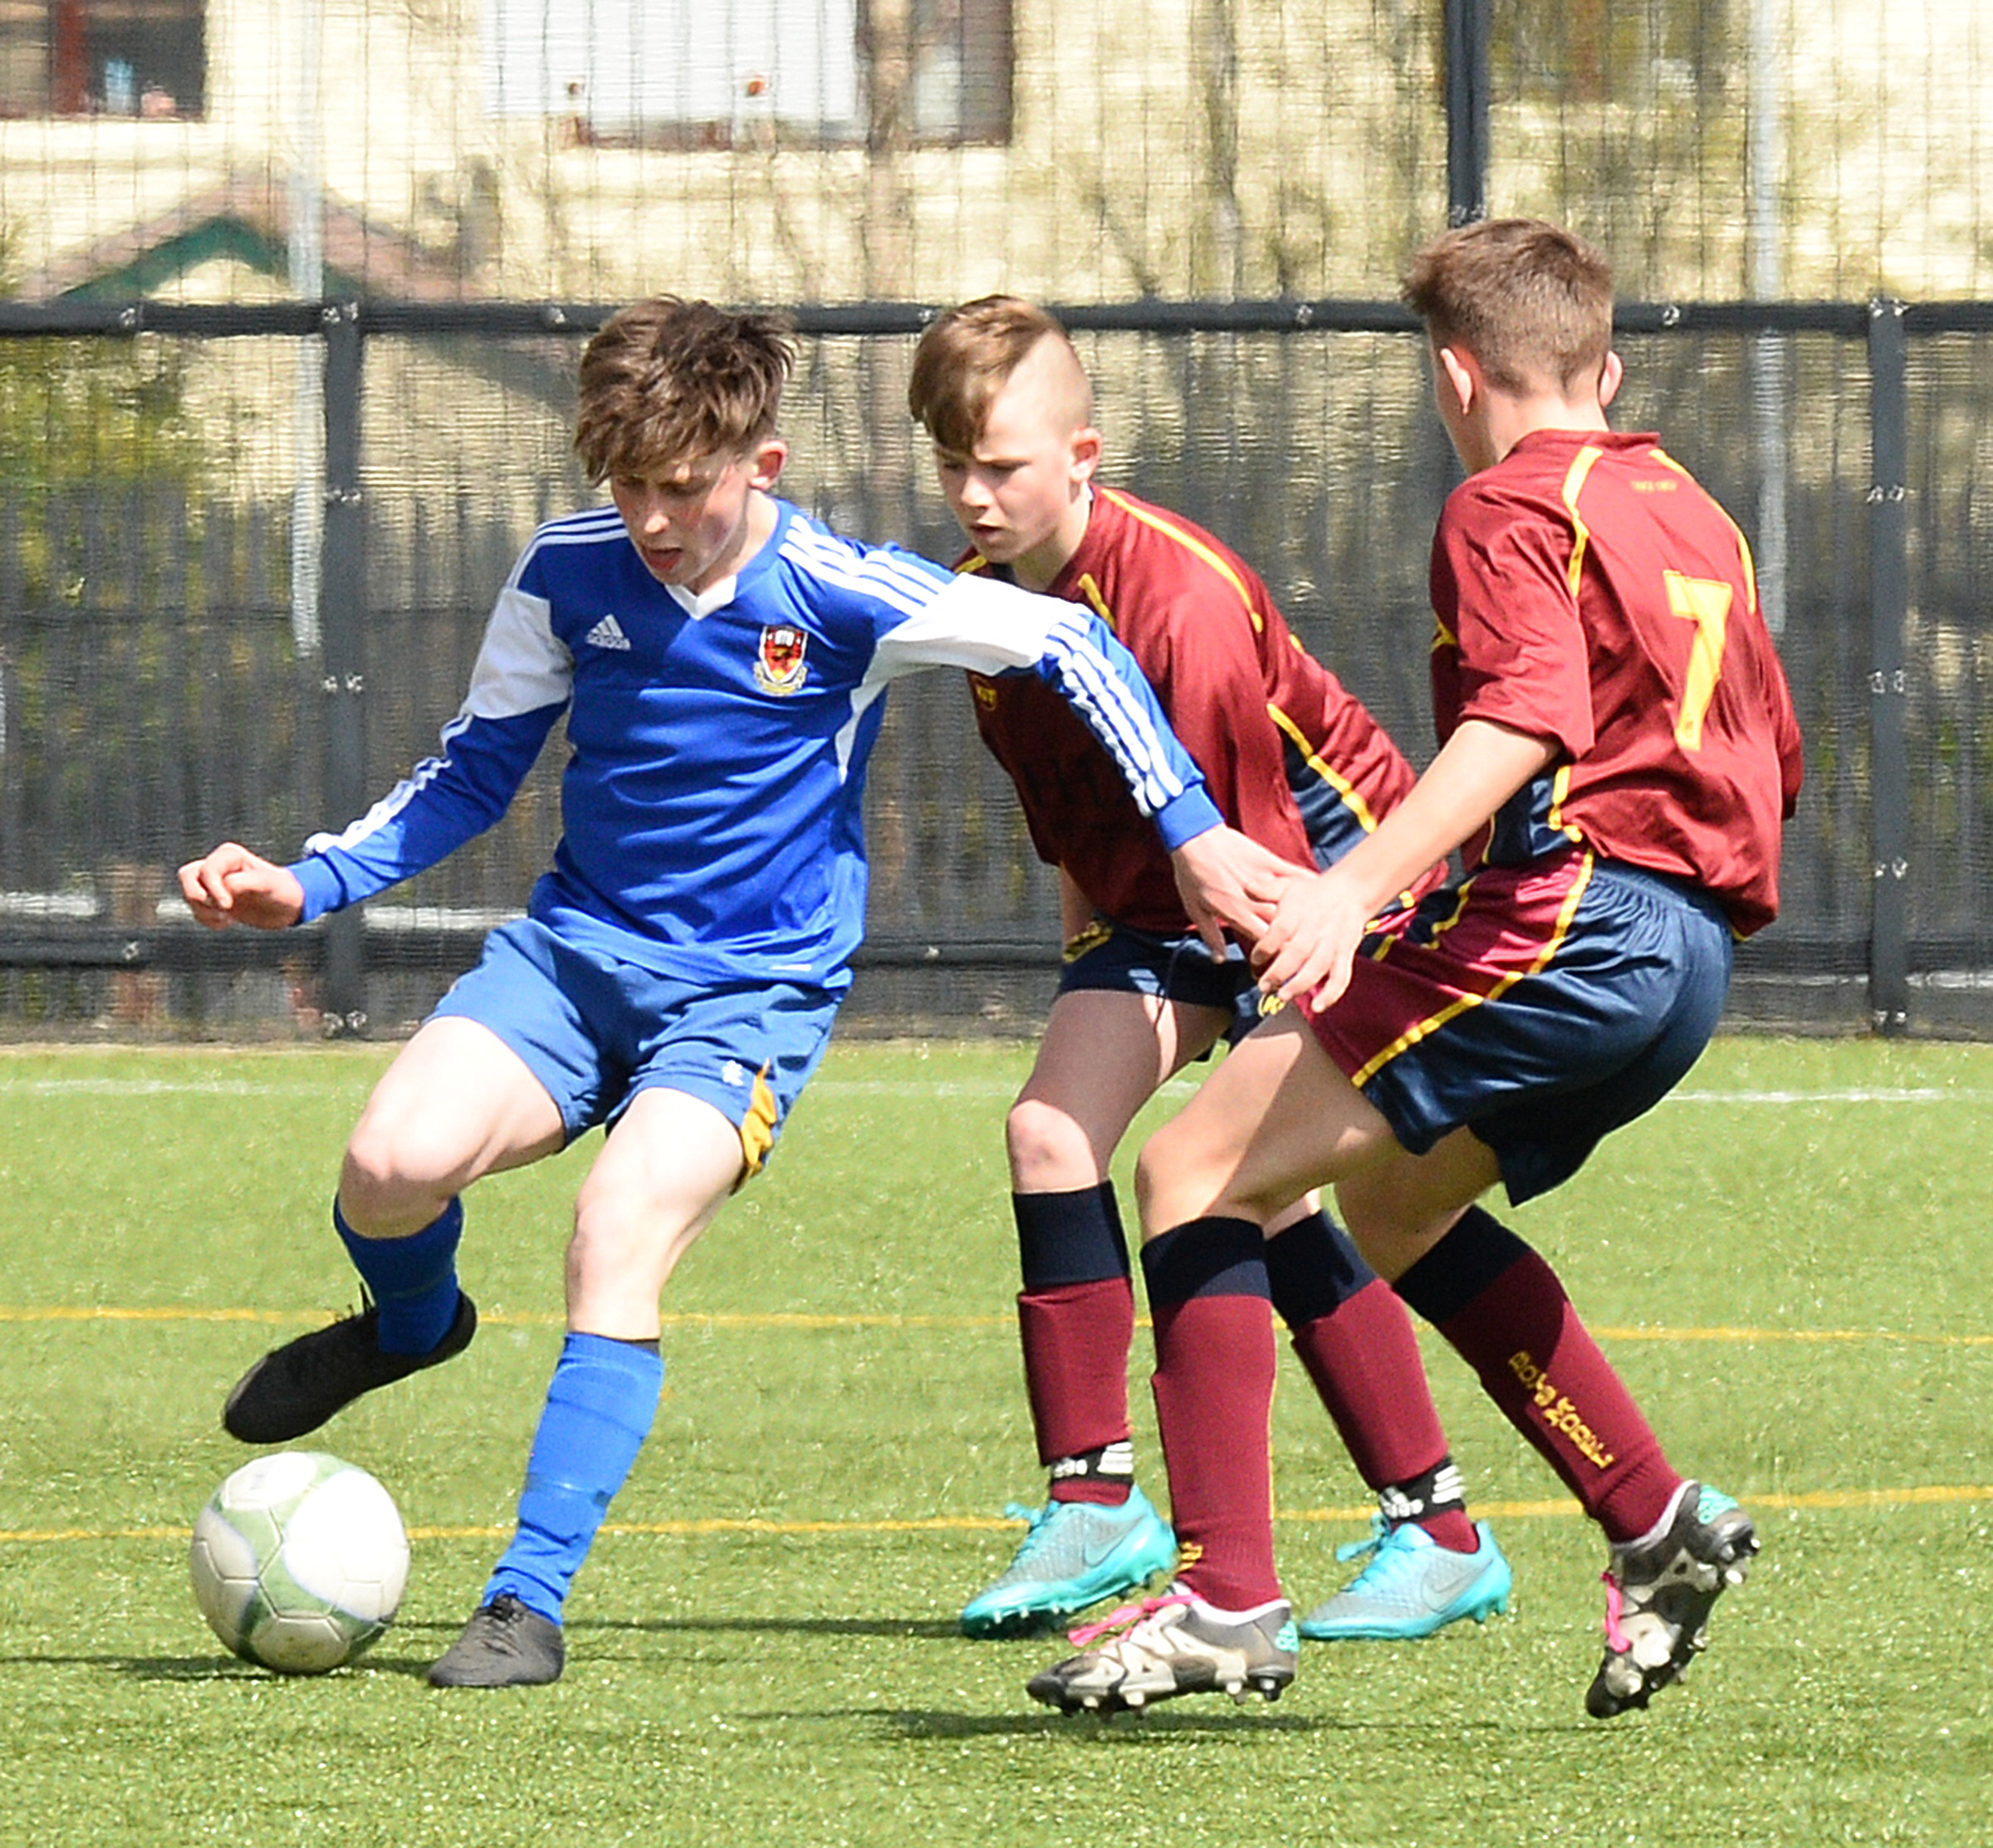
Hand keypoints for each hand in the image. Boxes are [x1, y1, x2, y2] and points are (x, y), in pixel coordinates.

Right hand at [177, 843, 305, 930]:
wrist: (288, 905)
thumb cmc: (282, 890)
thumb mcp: (267, 885)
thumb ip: (244, 883)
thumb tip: (223, 887)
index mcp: (230, 855)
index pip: (207, 870)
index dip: (214, 889)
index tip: (229, 906)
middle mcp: (217, 865)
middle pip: (186, 875)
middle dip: (198, 897)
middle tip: (222, 910)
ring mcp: (212, 882)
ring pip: (189, 894)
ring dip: (203, 911)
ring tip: (228, 919)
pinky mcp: (212, 899)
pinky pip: (196, 909)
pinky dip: (208, 920)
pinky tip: (228, 922)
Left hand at [1169, 826, 1307, 957]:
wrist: (1194, 838)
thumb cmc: (1191, 875)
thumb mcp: (1195, 910)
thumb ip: (1211, 936)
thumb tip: (1220, 960)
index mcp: (1236, 914)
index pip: (1265, 943)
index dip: (1276, 954)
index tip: (1284, 961)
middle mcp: (1253, 900)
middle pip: (1283, 927)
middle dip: (1294, 939)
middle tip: (1305, 947)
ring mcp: (1264, 880)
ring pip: (1292, 905)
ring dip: (1305, 915)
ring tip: (1318, 925)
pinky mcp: (1270, 861)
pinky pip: (1295, 874)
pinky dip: (1308, 883)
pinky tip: (1320, 892)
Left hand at [1249, 866, 1375, 1009]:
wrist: (1350, 891)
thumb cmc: (1311, 892)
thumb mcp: (1287, 885)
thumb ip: (1266, 890)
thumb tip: (1245, 887)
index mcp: (1299, 912)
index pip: (1280, 931)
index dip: (1266, 946)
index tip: (1255, 959)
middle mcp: (1316, 929)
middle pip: (1298, 952)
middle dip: (1280, 972)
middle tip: (1263, 987)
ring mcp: (1333, 943)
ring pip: (1318, 967)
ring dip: (1301, 984)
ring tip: (1284, 997)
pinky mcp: (1345, 953)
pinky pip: (1341, 976)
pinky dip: (1331, 993)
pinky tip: (1317, 1008)